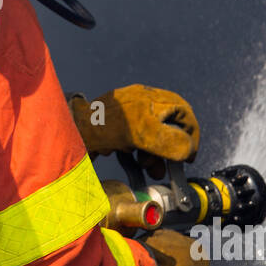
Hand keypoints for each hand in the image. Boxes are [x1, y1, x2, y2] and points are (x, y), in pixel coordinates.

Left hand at [69, 85, 199, 166]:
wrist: (75, 125)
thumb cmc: (107, 125)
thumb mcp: (144, 134)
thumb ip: (170, 141)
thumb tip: (187, 150)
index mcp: (155, 98)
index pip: (185, 115)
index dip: (190, 137)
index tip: (188, 156)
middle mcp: (145, 102)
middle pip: (169, 127)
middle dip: (170, 150)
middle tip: (165, 166)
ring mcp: (132, 112)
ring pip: (153, 135)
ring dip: (155, 154)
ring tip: (148, 167)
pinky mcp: (119, 123)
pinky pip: (137, 137)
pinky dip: (140, 150)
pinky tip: (133, 158)